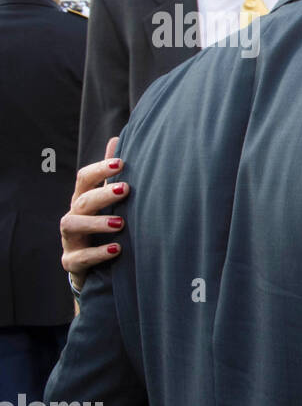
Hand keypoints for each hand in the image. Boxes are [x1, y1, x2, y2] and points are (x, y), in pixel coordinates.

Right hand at [61, 137, 128, 292]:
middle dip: (102, 194)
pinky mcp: (72, 262)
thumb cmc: (103, 227)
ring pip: (72, 225)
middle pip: (81, 200)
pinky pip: (79, 258)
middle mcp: (74, 217)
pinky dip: (97, 253)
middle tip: (126, 189)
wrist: (92, 266)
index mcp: (83, 200)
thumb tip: (117, 139)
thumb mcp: (108, 202)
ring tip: (121, 223)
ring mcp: (70, 240)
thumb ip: (111, 175)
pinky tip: (116, 249)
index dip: (100, 169)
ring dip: (97, 222)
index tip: (122, 163)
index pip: (84, 179)